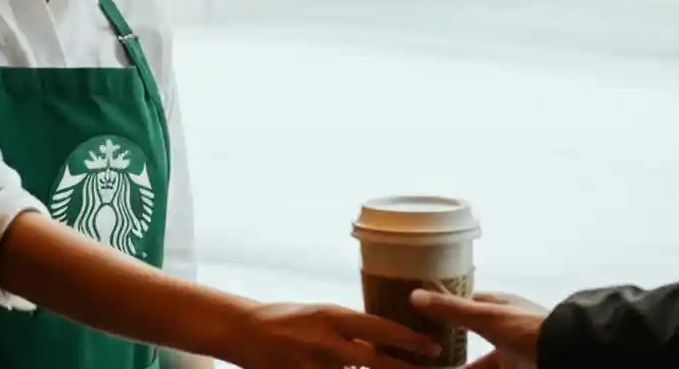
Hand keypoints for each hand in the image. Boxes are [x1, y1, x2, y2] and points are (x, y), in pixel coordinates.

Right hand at [228, 302, 440, 368]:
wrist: (244, 330)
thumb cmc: (286, 319)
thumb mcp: (321, 315)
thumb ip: (349, 329)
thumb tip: (382, 342)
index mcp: (332, 316)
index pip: (379, 327)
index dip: (409, 340)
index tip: (433, 347)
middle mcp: (326, 340)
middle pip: (375, 360)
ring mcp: (313, 364)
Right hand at [409, 290, 549, 368]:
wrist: (568, 355)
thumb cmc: (528, 328)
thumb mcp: (487, 317)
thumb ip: (451, 309)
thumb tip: (413, 295)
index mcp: (500, 307)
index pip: (468, 303)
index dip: (445, 308)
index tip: (420, 315)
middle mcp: (505, 328)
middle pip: (470, 338)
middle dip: (449, 348)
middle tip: (422, 352)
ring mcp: (512, 355)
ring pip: (480, 363)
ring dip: (459, 366)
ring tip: (429, 367)